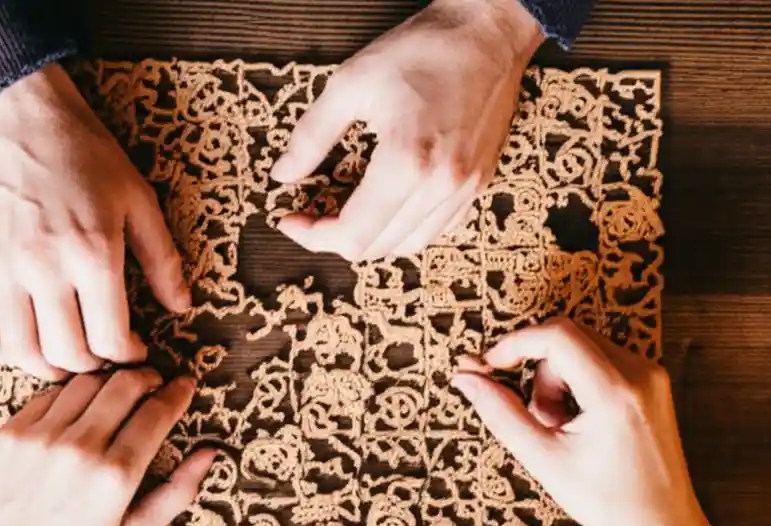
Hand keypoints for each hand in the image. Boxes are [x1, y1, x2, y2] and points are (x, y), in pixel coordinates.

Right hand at [0, 65, 190, 378]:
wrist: (21, 116)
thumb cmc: (85, 154)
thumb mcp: (138, 200)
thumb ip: (162, 259)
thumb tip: (181, 306)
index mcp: (92, 253)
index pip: (110, 340)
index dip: (129, 356)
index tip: (135, 349)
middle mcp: (44, 267)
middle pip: (67, 354)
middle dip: (92, 366)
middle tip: (103, 354)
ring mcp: (2, 267)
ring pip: (19, 351)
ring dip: (47, 367)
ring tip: (65, 358)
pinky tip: (20, 345)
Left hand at [0, 369, 213, 525]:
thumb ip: (178, 492)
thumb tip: (211, 452)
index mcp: (114, 477)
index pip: (156, 412)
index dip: (177, 392)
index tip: (185, 384)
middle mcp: (78, 449)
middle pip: (125, 383)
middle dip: (148, 377)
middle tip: (154, 385)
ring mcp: (40, 437)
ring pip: (88, 380)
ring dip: (110, 382)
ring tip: (117, 396)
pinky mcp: (11, 432)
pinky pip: (51, 394)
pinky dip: (72, 396)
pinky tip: (79, 413)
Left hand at [271, 0, 543, 260]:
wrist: (488, 32)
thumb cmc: (422, 50)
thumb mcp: (350, 84)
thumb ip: (310, 136)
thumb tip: (282, 175)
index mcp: (406, 163)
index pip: (352, 234)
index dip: (312, 236)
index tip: (290, 218)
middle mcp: (440, 186)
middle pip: (377, 247)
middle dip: (335, 238)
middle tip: (311, 214)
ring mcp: (464, 188)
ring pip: (408, 246)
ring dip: (370, 238)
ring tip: (344, 214)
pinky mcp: (478, 183)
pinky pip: (437, 229)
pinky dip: (404, 230)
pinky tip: (385, 207)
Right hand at [450, 319, 709, 525]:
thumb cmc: (605, 502)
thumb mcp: (543, 459)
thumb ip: (500, 412)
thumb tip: (464, 378)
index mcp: (615, 393)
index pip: (557, 336)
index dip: (515, 343)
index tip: (488, 366)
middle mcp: (640, 374)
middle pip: (566, 337)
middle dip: (538, 369)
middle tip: (538, 418)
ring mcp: (651, 374)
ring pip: (581, 347)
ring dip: (557, 378)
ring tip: (562, 427)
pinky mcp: (651, 381)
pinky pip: (599, 359)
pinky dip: (577, 382)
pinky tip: (580, 422)